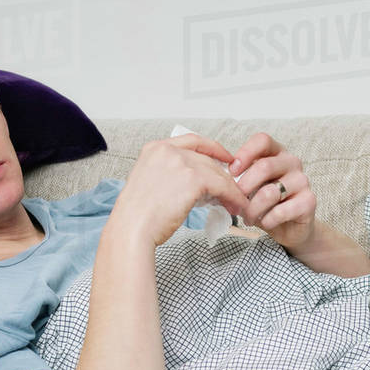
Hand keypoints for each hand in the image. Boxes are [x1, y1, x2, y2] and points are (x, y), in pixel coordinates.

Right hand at [113, 134, 248, 247]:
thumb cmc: (137, 216)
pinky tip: (236, 207)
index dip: (213, 148)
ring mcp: (181, 162)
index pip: (192, 140)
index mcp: (155, 148)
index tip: (226, 157)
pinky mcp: (194, 179)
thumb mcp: (150, 183)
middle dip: (223, 177)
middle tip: (233, 193)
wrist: (132, 228)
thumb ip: (171, 175)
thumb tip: (200, 186)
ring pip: (217, 173)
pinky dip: (233, 197)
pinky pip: (223, 186)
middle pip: (207, 159)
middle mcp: (168, 150)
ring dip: (231, 190)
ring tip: (236, 204)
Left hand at [229, 133, 317, 250]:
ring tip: (247, 218)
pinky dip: (267, 220)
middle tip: (234, 201)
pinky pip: (281, 211)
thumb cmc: (267, 203)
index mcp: (277, 153)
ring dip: (253, 209)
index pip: (262, 140)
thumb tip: (220, 177)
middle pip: (264, 166)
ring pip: (270, 192)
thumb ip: (240, 177)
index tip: (231, 171)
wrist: (290, 227)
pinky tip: (264, 223)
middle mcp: (292, 162)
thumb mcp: (251, 186)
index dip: (245, 153)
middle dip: (244, 187)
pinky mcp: (309, 201)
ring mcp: (303, 181)